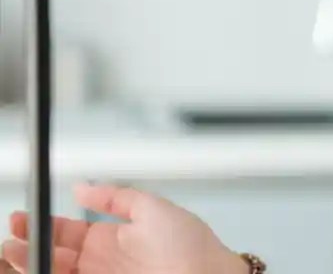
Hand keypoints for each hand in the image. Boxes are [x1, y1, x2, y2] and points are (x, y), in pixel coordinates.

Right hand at [2, 182, 246, 273]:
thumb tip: (81, 187)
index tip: (20, 220)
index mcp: (109, 240)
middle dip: (26, 250)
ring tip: (14, 258)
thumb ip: (116, 197)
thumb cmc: (193, 248)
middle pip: (51, 258)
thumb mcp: (154, 210)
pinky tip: (38, 271)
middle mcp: (100, 265)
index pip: (63, 233)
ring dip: (32, 266)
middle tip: (11, 244)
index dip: (38, 227)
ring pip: (54, 273)